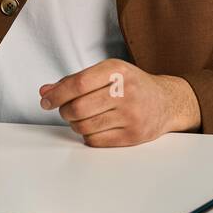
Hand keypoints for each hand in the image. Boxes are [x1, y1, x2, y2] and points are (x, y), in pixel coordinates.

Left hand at [39, 58, 201, 147]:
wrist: (167, 102)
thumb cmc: (132, 86)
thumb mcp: (107, 73)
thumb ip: (75, 81)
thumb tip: (45, 92)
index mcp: (117, 71)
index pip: (78, 84)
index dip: (57, 95)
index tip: (46, 101)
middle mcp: (126, 91)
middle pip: (78, 108)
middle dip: (65, 111)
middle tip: (67, 110)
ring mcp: (131, 115)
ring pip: (84, 126)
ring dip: (76, 124)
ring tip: (84, 118)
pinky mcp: (133, 135)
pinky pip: (95, 141)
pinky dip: (88, 136)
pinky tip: (96, 127)